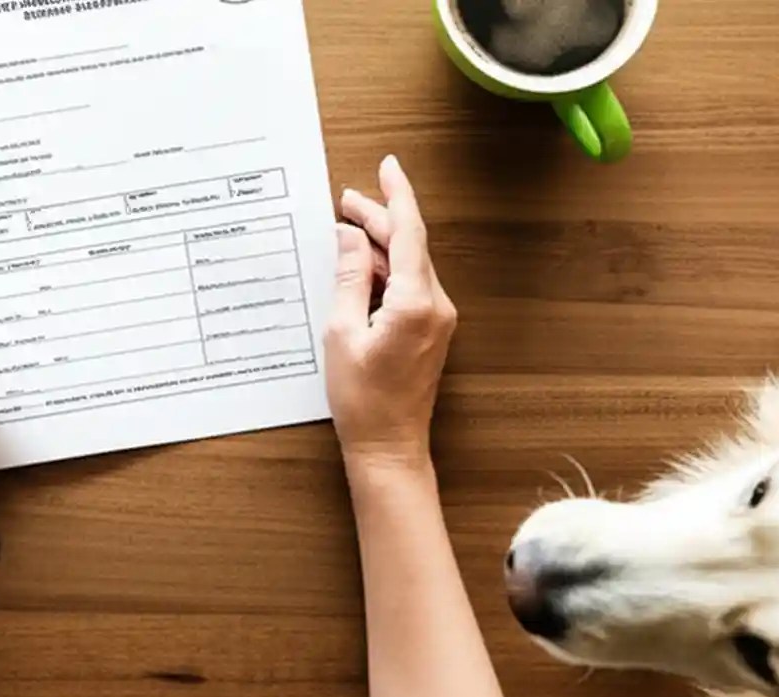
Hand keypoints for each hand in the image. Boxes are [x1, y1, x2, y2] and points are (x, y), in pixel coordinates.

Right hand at [326, 156, 456, 471]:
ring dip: (379, 246)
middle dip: (378, 219)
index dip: (396, 196)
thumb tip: (349, 236)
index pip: (409, 232)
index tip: (388, 167)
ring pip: (409, 265)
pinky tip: (359, 269)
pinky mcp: (430, 331)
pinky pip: (410, 287)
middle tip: (344, 202)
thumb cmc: (363, 399)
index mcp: (415, 302)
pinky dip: (385, 272)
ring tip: (344, 231)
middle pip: (409, 246)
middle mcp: (435, 305)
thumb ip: (348, 277)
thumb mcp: (341, 332)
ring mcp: (437, 319)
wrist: (389, 446)